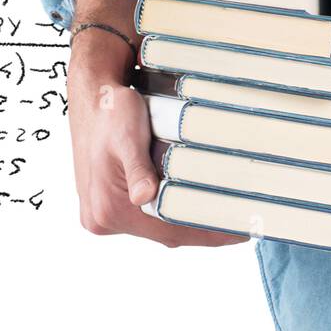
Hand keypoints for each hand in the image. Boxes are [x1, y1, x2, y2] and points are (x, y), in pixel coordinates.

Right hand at [67, 39, 246, 247]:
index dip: (205, 233)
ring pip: (156, 225)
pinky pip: (147, 215)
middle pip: (164, 233)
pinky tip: (194, 201)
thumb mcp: (127, 136)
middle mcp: (101, 217)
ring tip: (224, 213)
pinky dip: (170, 209)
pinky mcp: (109, 202)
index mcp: (106, 208)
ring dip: (186, 219)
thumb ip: (138, 168)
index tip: (237, 232)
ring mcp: (103, 212)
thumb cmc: (111, 112)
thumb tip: (144, 196)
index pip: (167, 232)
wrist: (92, 97)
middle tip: (238, 221)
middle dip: (201, 228)